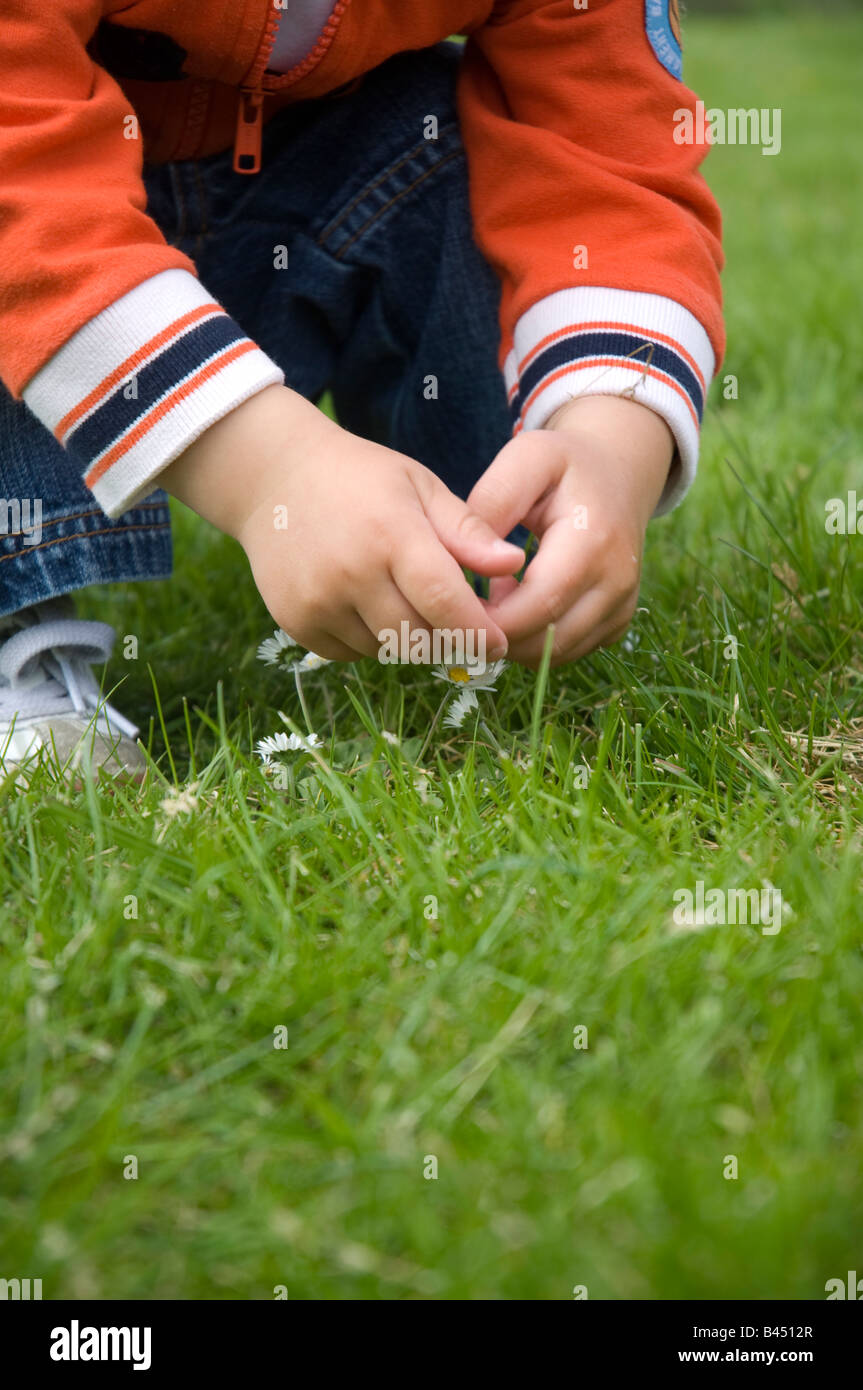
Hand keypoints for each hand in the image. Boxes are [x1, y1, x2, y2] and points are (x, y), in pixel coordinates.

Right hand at [160, 385, 523, 660]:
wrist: (272, 478)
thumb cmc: (361, 479)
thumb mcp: (420, 488)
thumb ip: (467, 532)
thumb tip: (515, 565)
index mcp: (392, 534)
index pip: (446, 604)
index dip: (478, 633)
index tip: (498, 644)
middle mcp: (352, 573)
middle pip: (420, 638)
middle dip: (447, 640)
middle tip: (457, 625)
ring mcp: (318, 601)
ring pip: (386, 651)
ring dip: (408, 640)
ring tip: (407, 602)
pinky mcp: (295, 621)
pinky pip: (351, 654)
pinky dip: (370, 642)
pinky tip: (368, 606)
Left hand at [467, 395, 674, 667]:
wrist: (619, 474)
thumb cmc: (565, 464)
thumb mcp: (527, 458)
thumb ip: (493, 502)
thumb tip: (465, 557)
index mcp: (593, 543)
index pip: (539, 605)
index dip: (490, 618)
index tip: (452, 603)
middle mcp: (617, 583)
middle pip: (546, 640)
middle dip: (495, 635)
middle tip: (461, 605)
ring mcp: (621, 608)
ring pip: (555, 655)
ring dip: (513, 639)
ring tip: (493, 595)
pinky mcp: (617, 623)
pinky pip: (567, 653)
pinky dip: (535, 641)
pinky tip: (519, 603)